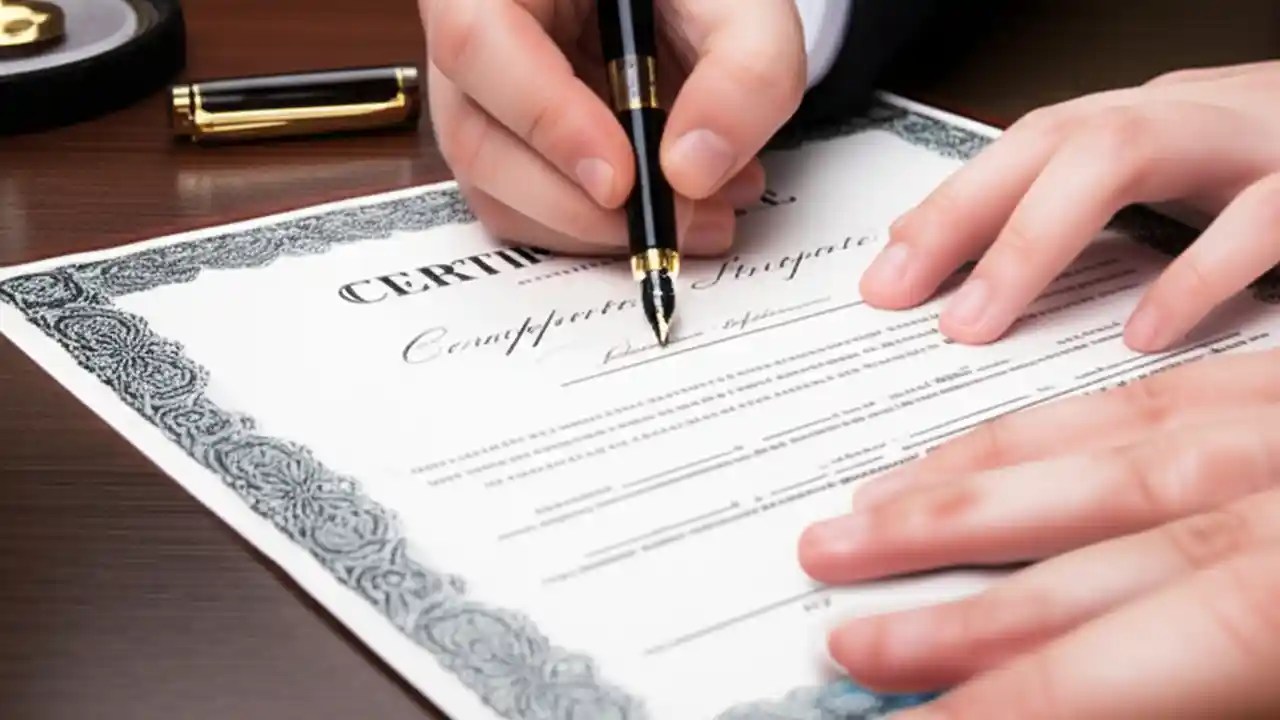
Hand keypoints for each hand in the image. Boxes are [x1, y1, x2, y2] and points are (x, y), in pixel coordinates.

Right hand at [419, 0, 806, 255]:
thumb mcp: (740, 3)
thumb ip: (742, 71)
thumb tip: (692, 173)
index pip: (478, 43)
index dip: (545, 121)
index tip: (619, 180)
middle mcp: (473, 28)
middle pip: (476, 136)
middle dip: (579, 205)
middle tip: (678, 218)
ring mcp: (484, 91)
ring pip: (496, 187)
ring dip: (595, 227)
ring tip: (701, 215)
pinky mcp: (514, 137)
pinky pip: (526, 204)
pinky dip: (598, 225)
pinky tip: (676, 206)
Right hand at [798, 348, 1279, 717]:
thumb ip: (1205, 698)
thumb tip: (1064, 706)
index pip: (1123, 662)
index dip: (1005, 703)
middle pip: (1090, 549)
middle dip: (961, 606)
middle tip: (850, 640)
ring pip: (1109, 449)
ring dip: (974, 493)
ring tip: (869, 516)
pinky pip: (1164, 387)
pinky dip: (1059, 422)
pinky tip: (994, 441)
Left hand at [860, 61, 1279, 352]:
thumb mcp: (1189, 190)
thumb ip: (1102, 229)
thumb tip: (980, 288)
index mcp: (1154, 120)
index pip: (1023, 149)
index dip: (945, 211)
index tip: (880, 283)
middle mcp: (1195, 114)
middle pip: (1056, 139)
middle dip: (965, 218)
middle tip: (902, 298)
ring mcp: (1261, 140)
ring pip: (1129, 152)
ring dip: (1037, 239)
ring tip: (979, 321)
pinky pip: (1261, 216)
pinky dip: (1198, 273)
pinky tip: (1144, 332)